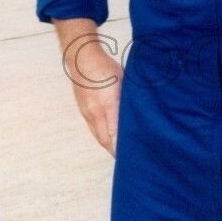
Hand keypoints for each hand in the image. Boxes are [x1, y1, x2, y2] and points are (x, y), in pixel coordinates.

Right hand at [59, 27, 122, 156]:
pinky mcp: (84, 112)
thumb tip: (140, 110)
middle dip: (116, 151)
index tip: (131, 157)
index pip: (115, 132)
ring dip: (109, 146)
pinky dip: (102, 138)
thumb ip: (129, 98)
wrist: (81, 59)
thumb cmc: (105, 67)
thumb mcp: (122, 80)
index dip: (122, 147)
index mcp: (107, 104)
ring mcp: (87, 113)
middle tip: (129, 161)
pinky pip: (94, 130)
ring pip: (99, 136)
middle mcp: (95, 112)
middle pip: (105, 139)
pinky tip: (110, 141)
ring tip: (121, 155)